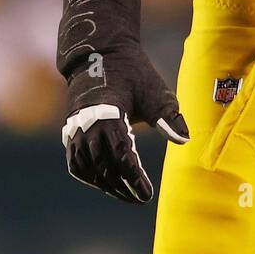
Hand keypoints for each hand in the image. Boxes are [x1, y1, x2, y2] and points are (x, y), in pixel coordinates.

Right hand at [57, 0, 187, 203]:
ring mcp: (75, 130)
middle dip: (123, 187)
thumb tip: (184, 140)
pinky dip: (91, 177)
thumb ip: (169, 116)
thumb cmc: (133, 73)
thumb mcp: (155, 91)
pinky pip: (77, 164)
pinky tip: (107, 184)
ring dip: (108, 185)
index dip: (134, 179)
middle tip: (141, 199)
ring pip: (90, 170)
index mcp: (109, 115)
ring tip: (128, 195)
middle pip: (105, 168)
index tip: (147, 195)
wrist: (99, 55)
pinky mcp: (70, 132)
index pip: (122, 156)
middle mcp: (87, 126)